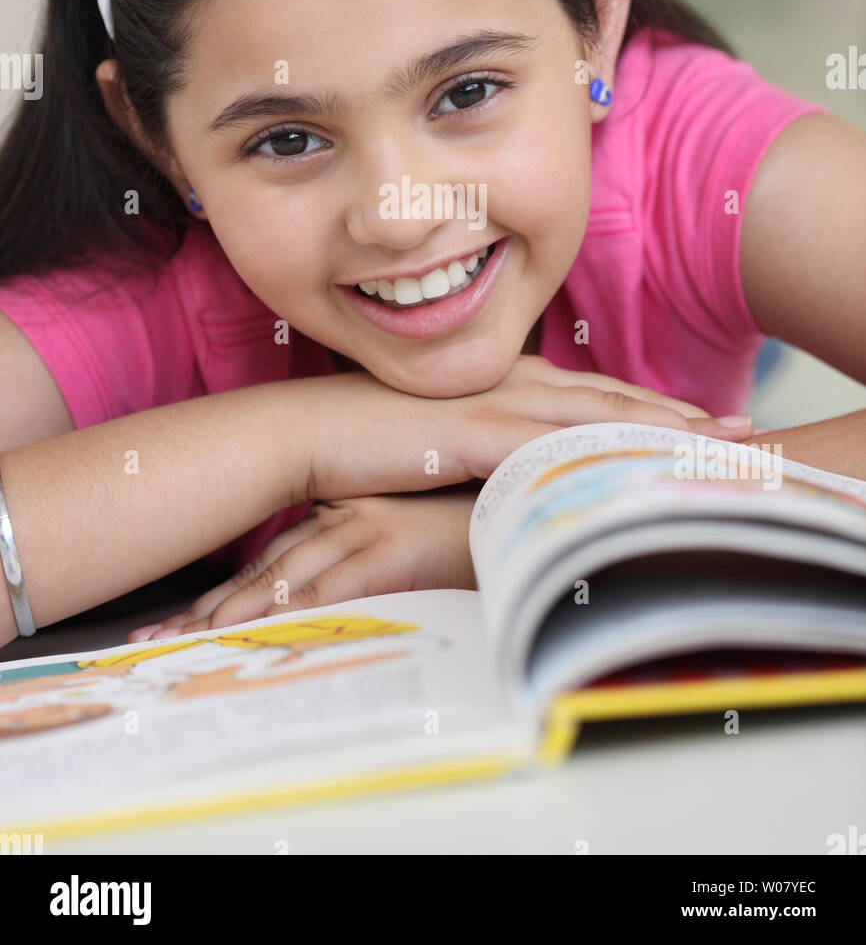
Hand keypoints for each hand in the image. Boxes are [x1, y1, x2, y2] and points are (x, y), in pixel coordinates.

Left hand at [127, 487, 477, 638]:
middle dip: (214, 608)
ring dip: (239, 615)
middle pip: (268, 568)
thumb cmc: (477, 519)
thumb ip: (383, 556)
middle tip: (160, 639)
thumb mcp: (419, 537)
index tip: (181, 624)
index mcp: (348, 509)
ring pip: (289, 579)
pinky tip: (264, 635)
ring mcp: (370, 528)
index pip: (275, 557)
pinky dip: (295, 614)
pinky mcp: (395, 547)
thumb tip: (346, 593)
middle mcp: (349, 515)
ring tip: (188, 647)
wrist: (527, 496)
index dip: (227, 591)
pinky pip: (335, 590)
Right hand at [300, 353, 753, 504]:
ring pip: (598, 416)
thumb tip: (506, 481)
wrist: (304, 431)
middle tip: (737, 432)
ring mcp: (495, 403)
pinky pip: (556, 445)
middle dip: (676, 417)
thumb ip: (475, 451)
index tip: (695, 424)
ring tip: (716, 448)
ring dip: (660, 432)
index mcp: (501, 384)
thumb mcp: (432, 444)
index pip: (590, 397)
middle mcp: (509, 385)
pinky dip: (605, 455)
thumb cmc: (360, 441)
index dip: (647, 409)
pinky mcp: (477, 429)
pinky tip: (642, 470)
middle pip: (610, 400)